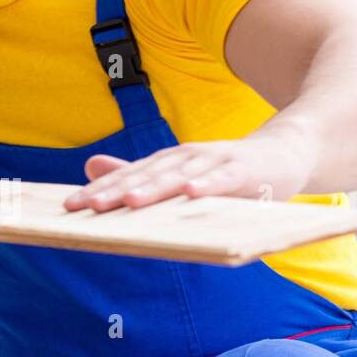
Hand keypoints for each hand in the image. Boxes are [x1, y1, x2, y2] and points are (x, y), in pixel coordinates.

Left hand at [62, 131, 314, 212]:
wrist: (286, 151)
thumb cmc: (227, 170)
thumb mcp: (181, 174)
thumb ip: (138, 176)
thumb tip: (91, 169)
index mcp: (169, 163)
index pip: (129, 176)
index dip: (100, 190)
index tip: (70, 206)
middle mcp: (187, 159)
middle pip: (147, 175)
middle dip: (116, 190)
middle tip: (87, 205)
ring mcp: (216, 162)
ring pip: (181, 176)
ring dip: (156, 187)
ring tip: (129, 200)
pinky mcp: (245, 170)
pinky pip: (226, 179)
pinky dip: (210, 184)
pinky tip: (193, 194)